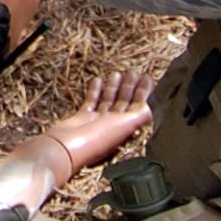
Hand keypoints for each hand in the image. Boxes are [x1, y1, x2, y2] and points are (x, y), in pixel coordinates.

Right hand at [34, 66, 159, 180]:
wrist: (64, 148)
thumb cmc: (95, 140)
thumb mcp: (124, 126)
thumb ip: (141, 115)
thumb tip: (156, 106)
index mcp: (125, 128)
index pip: (138, 107)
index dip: (144, 93)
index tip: (147, 78)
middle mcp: (113, 125)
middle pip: (124, 102)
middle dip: (130, 87)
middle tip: (133, 72)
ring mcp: (97, 122)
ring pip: (108, 101)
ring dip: (114, 88)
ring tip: (117, 73)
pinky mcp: (82, 119)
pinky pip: (91, 102)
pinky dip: (95, 92)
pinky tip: (97, 80)